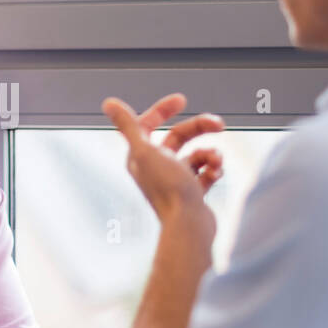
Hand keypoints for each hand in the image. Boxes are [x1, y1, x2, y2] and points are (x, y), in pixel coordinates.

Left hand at [101, 93, 225, 226]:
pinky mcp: (191, 194)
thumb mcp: (145, 151)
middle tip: (219, 124)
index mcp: (139, 157)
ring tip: (215, 161)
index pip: (148, 124)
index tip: (182, 100)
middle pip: (178, 136)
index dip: (163, 109)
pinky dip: (213, 169)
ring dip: (210, 153)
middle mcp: (155, 168)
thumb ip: (128, 125)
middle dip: (200, 127)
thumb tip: (108, 103)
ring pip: (196, 154)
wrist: (189, 226)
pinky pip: (206, 172)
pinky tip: (216, 174)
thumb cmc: (167, 188)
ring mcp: (174, 181)